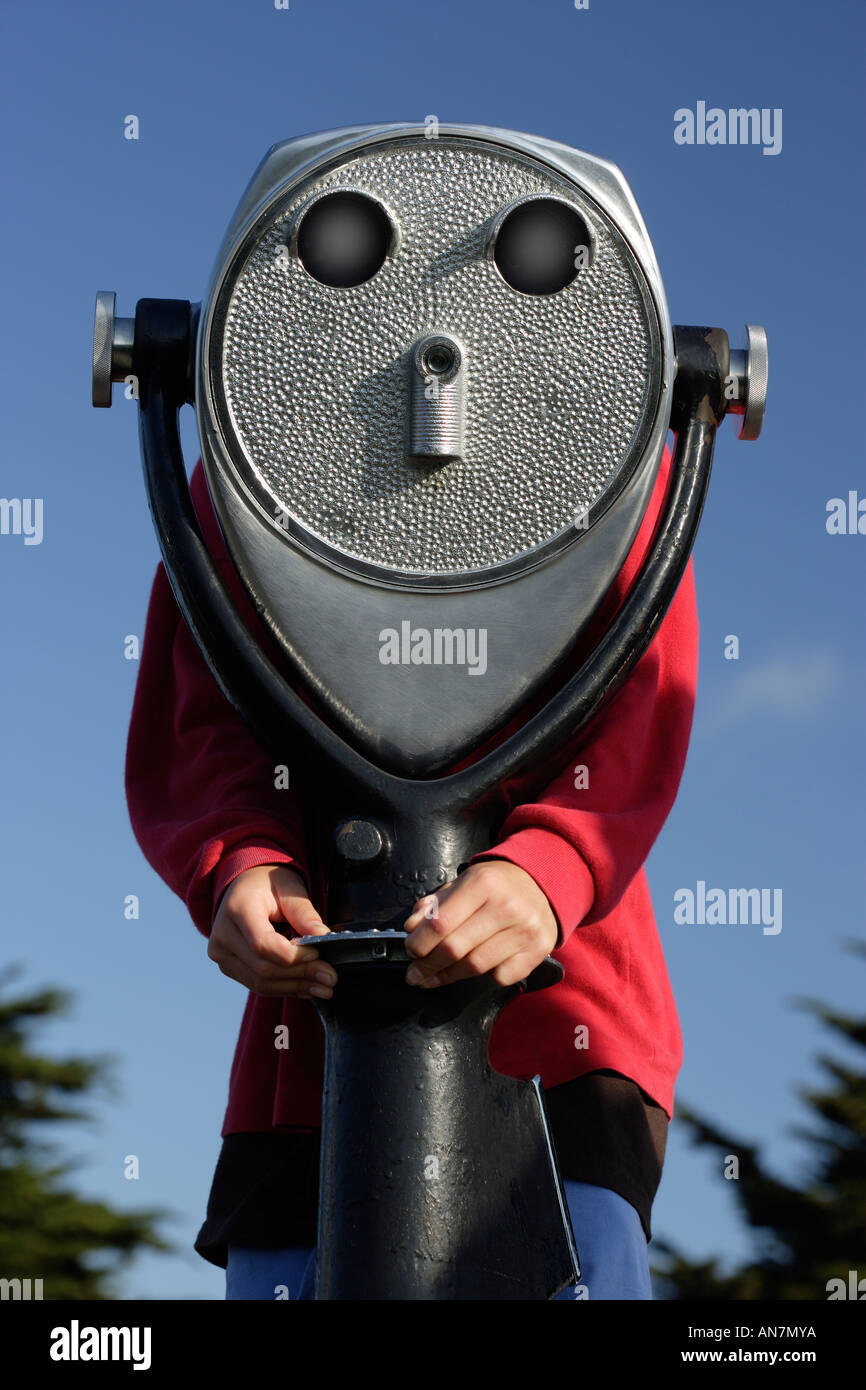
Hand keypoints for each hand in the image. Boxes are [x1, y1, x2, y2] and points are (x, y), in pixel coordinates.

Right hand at [208, 865, 336, 999]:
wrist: (246, 886)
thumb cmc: (270, 883)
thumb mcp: (290, 889)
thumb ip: (306, 915)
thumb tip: (325, 939)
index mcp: (237, 909)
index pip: (262, 944)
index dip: (293, 956)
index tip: (319, 954)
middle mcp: (223, 935)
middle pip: (263, 968)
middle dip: (300, 974)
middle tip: (330, 977)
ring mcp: (222, 954)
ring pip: (260, 982)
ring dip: (295, 987)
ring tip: (324, 987)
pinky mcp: (229, 967)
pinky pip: (257, 985)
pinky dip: (285, 988)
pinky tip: (307, 987)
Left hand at [403, 860, 558, 989]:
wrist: (542, 884)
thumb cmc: (495, 886)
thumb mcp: (462, 883)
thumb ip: (434, 904)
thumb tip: (412, 928)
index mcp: (483, 883)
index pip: (441, 922)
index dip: (419, 942)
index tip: (410, 951)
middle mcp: (507, 906)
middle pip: (455, 948)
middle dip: (428, 965)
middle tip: (415, 973)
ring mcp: (525, 931)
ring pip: (475, 967)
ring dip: (448, 976)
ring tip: (433, 977)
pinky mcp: (537, 951)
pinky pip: (500, 977)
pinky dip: (482, 978)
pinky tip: (473, 970)